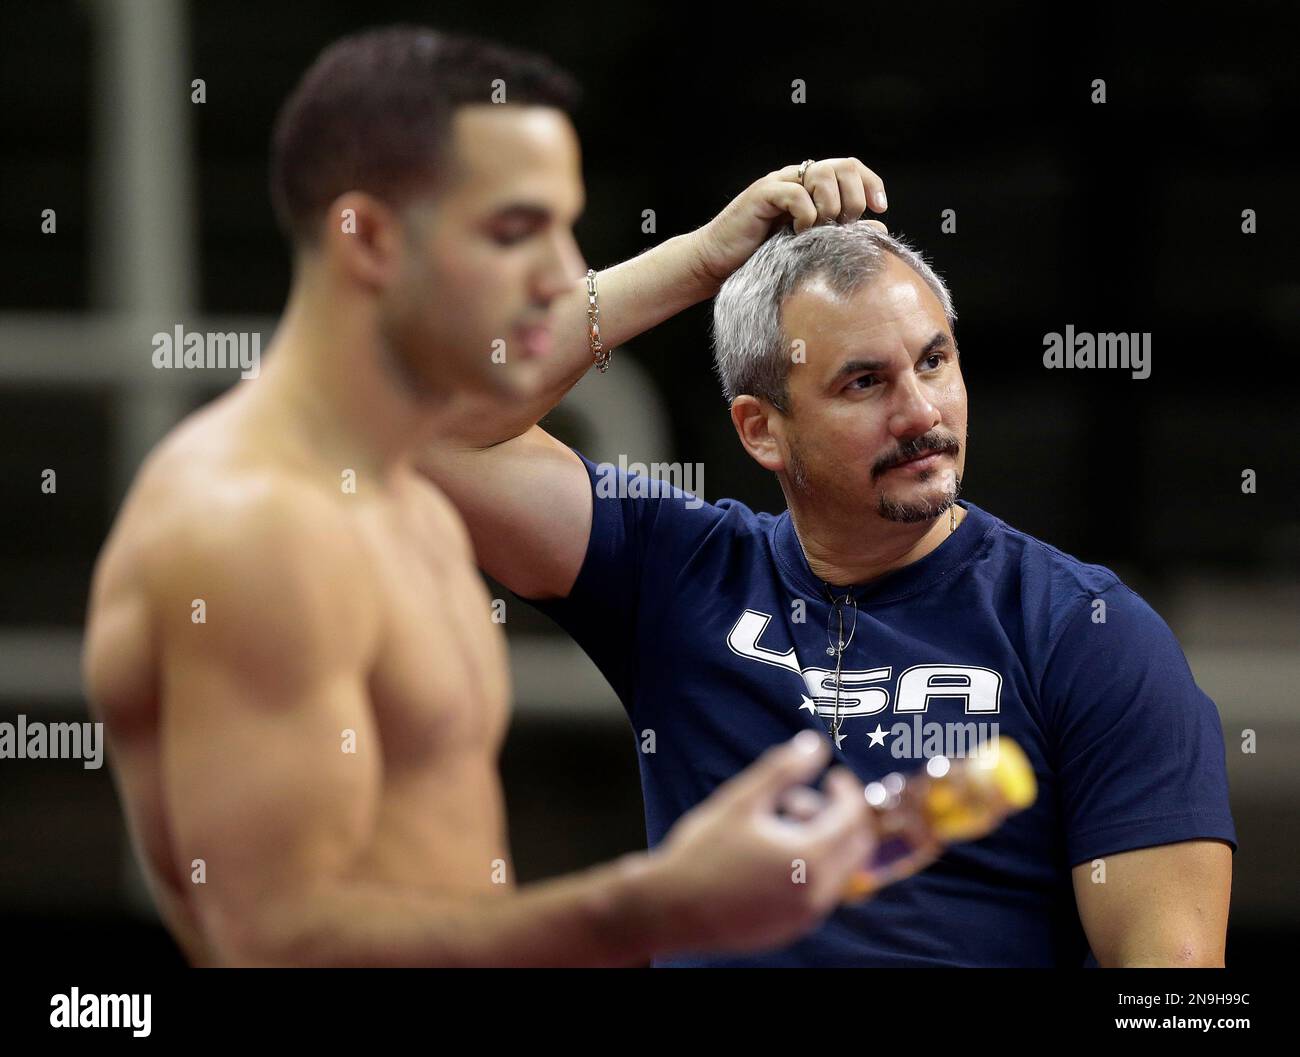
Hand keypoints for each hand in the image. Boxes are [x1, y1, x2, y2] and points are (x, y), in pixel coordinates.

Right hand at [647, 730, 876, 955]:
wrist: (670, 909)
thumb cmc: (702, 853)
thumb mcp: (742, 801)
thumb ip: (783, 770)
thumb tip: (815, 745)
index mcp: (811, 858)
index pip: (853, 818)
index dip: (847, 791)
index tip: (831, 777)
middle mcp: (817, 893)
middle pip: (855, 846)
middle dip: (837, 816)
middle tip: (798, 800)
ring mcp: (805, 916)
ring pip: (837, 870)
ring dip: (821, 841)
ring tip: (775, 825)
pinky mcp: (791, 929)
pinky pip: (818, 892)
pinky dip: (810, 867)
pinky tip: (770, 855)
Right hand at [690, 157, 887, 287]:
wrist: (718, 263)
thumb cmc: (761, 257)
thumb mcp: (812, 245)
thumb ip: (843, 233)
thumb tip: (880, 227)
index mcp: (812, 187)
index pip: (851, 167)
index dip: (871, 183)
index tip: (879, 207)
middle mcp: (798, 178)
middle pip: (843, 165)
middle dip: (853, 196)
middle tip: (843, 224)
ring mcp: (780, 184)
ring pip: (822, 173)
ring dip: (831, 205)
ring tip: (820, 229)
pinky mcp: (763, 195)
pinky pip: (796, 192)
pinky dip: (806, 214)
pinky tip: (798, 233)